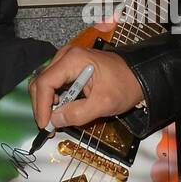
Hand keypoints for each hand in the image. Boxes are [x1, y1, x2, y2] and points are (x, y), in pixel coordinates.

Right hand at [30, 36, 144, 131]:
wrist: (140, 75)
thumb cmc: (125, 86)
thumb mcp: (103, 104)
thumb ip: (78, 113)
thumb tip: (54, 121)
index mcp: (73, 60)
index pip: (45, 83)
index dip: (41, 106)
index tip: (45, 125)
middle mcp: (66, 55)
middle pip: (41, 82)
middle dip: (42, 106)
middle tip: (49, 126)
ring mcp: (67, 59)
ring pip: (45, 83)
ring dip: (47, 103)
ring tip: (56, 120)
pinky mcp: (70, 66)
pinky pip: (54, 82)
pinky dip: (54, 98)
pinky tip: (62, 109)